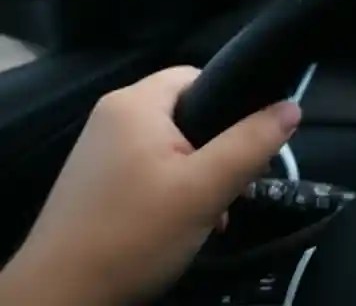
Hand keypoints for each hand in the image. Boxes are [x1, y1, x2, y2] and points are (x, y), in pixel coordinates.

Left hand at [0, 67, 300, 305]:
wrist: (61, 296)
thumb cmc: (134, 234)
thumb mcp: (205, 189)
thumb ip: (251, 144)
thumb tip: (292, 107)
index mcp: (134, 104)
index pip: (198, 75)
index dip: (234, 102)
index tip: (252, 143)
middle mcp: (112, 117)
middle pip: (188, 113)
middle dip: (220, 149)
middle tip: (234, 187)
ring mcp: (100, 151)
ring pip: (172, 145)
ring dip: (200, 176)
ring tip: (212, 213)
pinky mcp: (97, 181)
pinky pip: (150, 168)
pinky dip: (174, 190)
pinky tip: (184, 223)